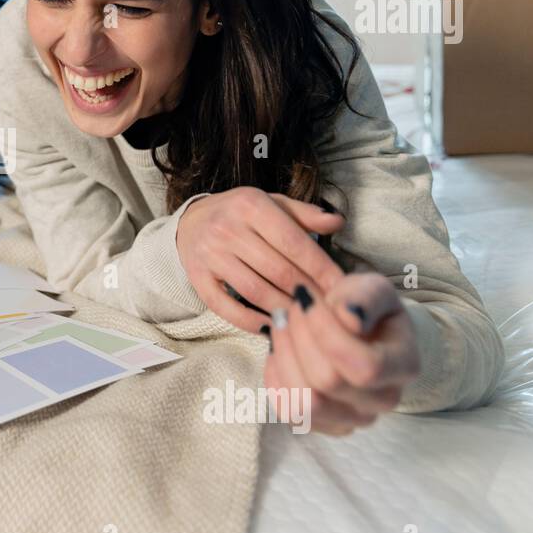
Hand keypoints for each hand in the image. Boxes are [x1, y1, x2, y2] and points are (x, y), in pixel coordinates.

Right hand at [175, 187, 345, 332]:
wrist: (190, 222)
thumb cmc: (240, 215)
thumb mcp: (271, 204)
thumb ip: (304, 214)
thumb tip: (337, 222)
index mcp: (251, 205)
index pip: (294, 242)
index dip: (321, 268)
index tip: (341, 287)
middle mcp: (228, 228)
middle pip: (278, 270)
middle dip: (308, 292)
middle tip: (329, 309)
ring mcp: (210, 254)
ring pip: (255, 291)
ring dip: (284, 309)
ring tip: (305, 319)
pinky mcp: (197, 277)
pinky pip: (225, 307)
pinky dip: (249, 321)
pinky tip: (270, 327)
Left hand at [264, 272, 419, 434]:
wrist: (363, 334)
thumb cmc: (368, 310)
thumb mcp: (374, 289)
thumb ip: (365, 296)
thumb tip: (349, 317)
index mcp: (404, 366)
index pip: (365, 366)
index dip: (326, 331)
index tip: (306, 297)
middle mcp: (382, 402)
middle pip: (327, 381)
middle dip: (299, 336)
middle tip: (292, 308)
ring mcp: (351, 419)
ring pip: (304, 404)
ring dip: (283, 357)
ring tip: (281, 326)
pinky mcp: (320, 424)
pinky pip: (286, 409)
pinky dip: (275, 375)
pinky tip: (280, 349)